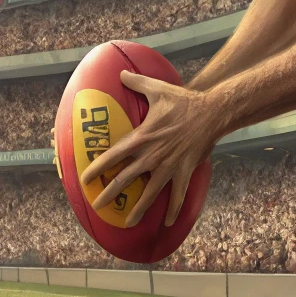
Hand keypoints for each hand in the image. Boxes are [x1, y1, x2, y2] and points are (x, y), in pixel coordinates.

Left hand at [79, 71, 221, 227]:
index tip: (85, 179)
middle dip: (109, 194)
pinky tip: (167, 223)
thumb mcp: (157, 89)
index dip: (97, 168)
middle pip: (125, 179)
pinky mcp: (184, 172)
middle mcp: (150, 156)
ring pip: (149, 194)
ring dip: (138, 210)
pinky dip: (173, 210)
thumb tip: (121, 73)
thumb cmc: (182, 101)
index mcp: (141, 138)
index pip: (112, 156)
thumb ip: (137, 83)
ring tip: (128, 223)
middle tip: (97, 205)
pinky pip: (177, 195)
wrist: (211, 113)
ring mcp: (167, 167)